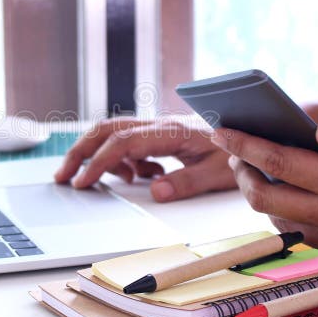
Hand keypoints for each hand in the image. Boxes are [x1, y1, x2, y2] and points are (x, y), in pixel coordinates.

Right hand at [54, 117, 235, 201]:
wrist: (255, 134)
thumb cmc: (238, 154)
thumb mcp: (219, 174)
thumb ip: (187, 183)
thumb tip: (155, 191)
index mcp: (171, 132)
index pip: (123, 142)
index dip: (98, 162)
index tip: (82, 183)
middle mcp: (159, 125)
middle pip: (107, 129)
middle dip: (80, 151)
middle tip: (62, 176)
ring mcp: (158, 130)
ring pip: (113, 134)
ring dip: (96, 156)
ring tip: (96, 181)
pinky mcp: (160, 137)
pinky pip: (128, 143)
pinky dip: (121, 161)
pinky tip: (136, 178)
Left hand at [212, 117, 317, 265]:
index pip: (279, 161)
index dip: (245, 145)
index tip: (223, 131)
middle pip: (265, 197)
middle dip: (240, 171)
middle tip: (234, 151)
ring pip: (279, 220)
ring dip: (259, 194)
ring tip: (256, 168)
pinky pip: (302, 234)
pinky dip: (283, 212)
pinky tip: (289, 193)